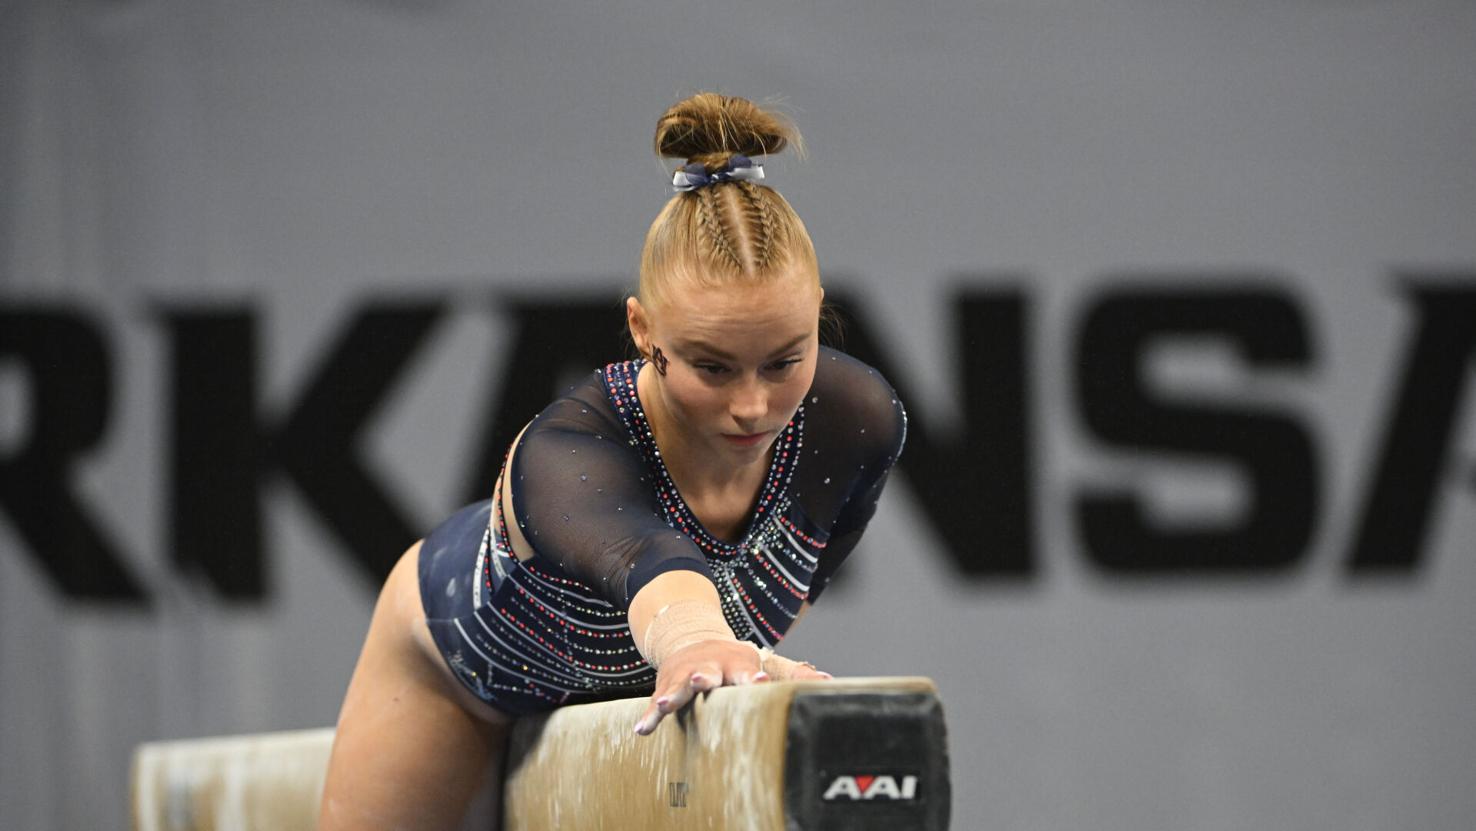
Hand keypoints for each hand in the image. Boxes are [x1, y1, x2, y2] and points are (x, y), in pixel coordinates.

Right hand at [632, 641, 831, 735]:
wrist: (692, 638)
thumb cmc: (735, 661)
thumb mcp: (762, 663)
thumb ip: (793, 676)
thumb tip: (829, 681)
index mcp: (738, 664)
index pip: (748, 672)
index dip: (754, 678)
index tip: (760, 683)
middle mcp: (710, 667)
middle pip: (708, 673)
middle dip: (705, 678)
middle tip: (704, 681)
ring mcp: (685, 676)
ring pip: (678, 685)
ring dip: (671, 694)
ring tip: (661, 703)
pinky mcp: (666, 686)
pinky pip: (655, 704)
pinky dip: (649, 717)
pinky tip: (641, 731)